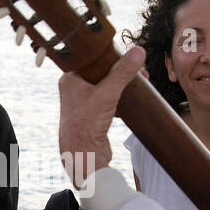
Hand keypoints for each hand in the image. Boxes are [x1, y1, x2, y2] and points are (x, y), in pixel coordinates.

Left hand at [57, 46, 144, 188]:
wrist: (83, 157)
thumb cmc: (86, 125)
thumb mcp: (107, 94)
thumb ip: (122, 73)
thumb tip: (138, 52)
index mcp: (70, 79)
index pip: (92, 59)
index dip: (113, 57)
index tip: (130, 57)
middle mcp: (73, 90)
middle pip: (101, 72)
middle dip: (121, 71)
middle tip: (140, 72)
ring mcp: (82, 104)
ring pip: (106, 86)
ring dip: (122, 84)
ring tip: (139, 81)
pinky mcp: (92, 116)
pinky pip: (108, 100)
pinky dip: (120, 98)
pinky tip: (131, 98)